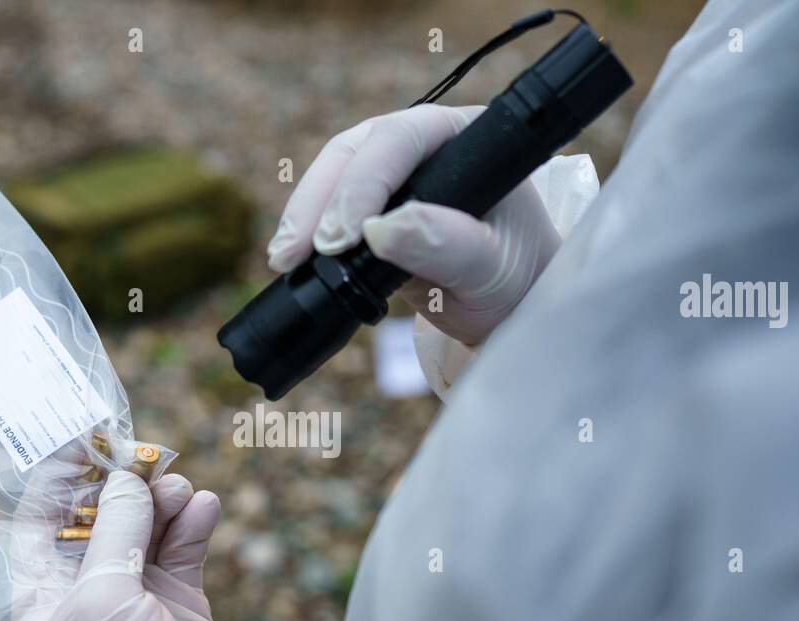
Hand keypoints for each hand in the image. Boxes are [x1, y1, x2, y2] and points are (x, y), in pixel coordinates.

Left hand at [18, 470, 225, 620]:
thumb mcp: (101, 595)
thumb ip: (115, 532)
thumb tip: (125, 481)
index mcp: (40, 599)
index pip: (39, 524)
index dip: (60, 481)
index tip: (87, 440)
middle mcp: (83, 595)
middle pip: (98, 520)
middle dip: (122, 486)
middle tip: (149, 457)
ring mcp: (134, 598)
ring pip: (145, 529)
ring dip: (163, 502)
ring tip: (183, 489)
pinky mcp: (178, 605)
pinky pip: (183, 551)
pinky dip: (193, 524)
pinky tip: (205, 506)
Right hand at [266, 104, 562, 346]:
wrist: (506, 303)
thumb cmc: (513, 277)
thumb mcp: (491, 267)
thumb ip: (447, 245)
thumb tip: (382, 231)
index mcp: (464, 137)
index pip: (402, 141)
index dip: (365, 183)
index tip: (346, 238)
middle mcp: (423, 143)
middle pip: (356, 151)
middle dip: (321, 201)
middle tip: (301, 253)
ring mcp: (392, 171)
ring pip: (333, 175)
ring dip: (303, 216)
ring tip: (286, 260)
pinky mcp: (368, 205)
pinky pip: (326, 206)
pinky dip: (306, 233)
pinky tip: (291, 261)